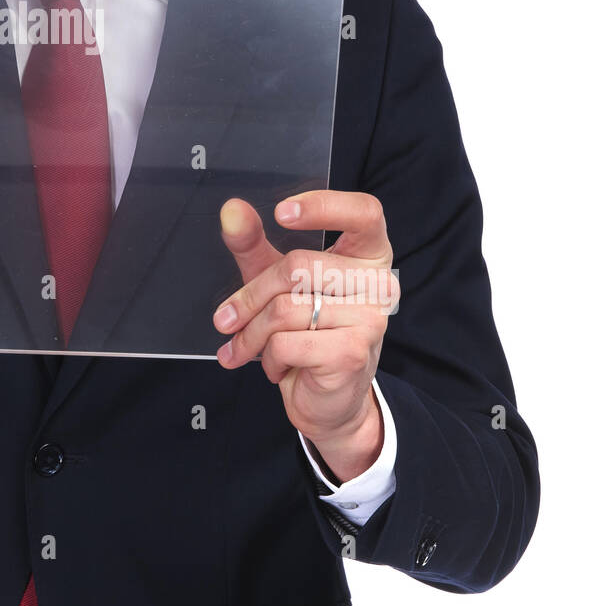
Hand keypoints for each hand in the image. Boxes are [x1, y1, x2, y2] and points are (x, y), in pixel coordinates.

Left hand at [213, 191, 396, 477]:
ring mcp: (370, 318)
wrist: (326, 399)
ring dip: (251, 333)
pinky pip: (286, 342)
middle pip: (297, 266)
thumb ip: (254, 243)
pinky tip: (277, 366)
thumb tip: (232, 209)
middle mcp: (378, 283)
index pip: (364, 212)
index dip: (324, 206)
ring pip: (284, 308)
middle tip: (226, 319)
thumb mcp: (275, 282)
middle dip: (250, 297)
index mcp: (369, 254)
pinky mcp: (353, 352)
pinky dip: (267, 357)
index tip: (281, 212)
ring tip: (246, 347)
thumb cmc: (304, 330)